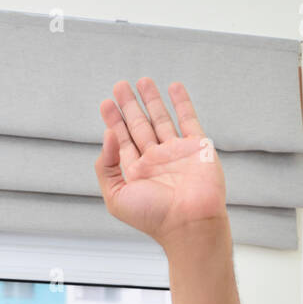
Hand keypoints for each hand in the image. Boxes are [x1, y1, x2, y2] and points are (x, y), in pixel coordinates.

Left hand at [94, 79, 226, 248]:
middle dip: (129, 105)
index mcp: (136, 172)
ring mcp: (176, 152)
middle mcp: (155, 161)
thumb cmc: (153, 217)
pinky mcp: (197, 147)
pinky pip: (189, 119)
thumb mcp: (116, 197)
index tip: (106, 104)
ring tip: (142, 81)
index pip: (122, 141)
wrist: (189, 223)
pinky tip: (174, 87)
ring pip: (162, 119)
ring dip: (152, 100)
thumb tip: (107, 135)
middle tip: (120, 86)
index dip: (113, 121)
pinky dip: (182, 103)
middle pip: (139, 126)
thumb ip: (105, 167)